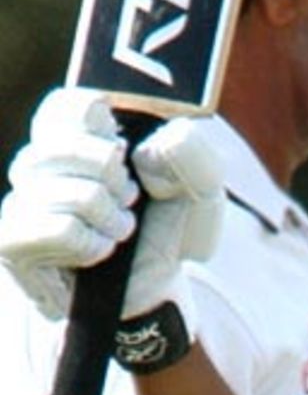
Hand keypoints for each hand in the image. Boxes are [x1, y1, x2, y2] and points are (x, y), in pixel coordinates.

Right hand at [0, 88, 222, 324]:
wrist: (157, 289)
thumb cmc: (171, 230)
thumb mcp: (203, 187)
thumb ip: (190, 151)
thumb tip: (144, 150)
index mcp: (81, 136)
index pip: (63, 106)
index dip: (92, 122)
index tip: (123, 149)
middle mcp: (41, 165)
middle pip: (58, 144)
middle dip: (109, 175)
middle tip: (129, 197)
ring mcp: (20, 201)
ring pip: (65, 191)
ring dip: (107, 216)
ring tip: (119, 230)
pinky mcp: (12, 240)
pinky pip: (57, 228)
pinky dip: (91, 242)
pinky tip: (99, 251)